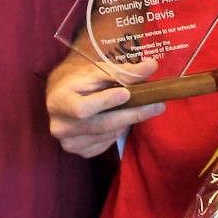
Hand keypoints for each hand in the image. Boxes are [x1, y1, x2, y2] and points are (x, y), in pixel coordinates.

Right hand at [46, 55, 163, 157]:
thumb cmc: (80, 80)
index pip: (83, 108)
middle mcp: (61, 127)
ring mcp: (69, 143)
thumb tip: (152, 66)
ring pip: (108, 135)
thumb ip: (123, 72)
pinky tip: (123, 120)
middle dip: (132, 114)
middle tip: (157, 105)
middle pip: (101, 125)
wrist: (62, 96)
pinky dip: (118, 131)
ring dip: (128, 121)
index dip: (105, 102)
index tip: (127, 94)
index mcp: (59, 102)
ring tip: (145, 108)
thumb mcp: (97, 71)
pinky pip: (106, 144)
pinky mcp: (80, 152)